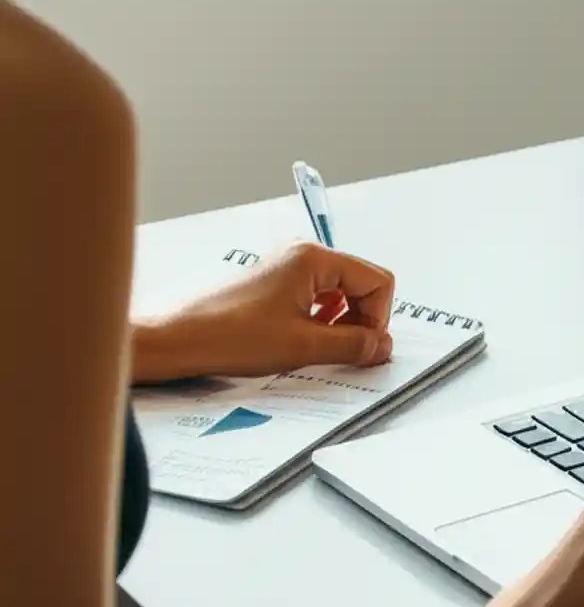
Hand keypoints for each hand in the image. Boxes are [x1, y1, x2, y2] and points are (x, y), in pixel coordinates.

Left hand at [132, 242, 395, 381]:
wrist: (178, 339)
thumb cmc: (228, 335)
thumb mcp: (303, 346)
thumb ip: (353, 345)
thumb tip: (382, 345)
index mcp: (313, 259)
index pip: (377, 281)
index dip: (378, 318)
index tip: (365, 345)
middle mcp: (303, 256)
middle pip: (362, 283)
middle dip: (363, 319)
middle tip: (348, 350)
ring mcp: (289, 269)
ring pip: (342, 293)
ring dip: (342, 322)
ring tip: (321, 346)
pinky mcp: (278, 285)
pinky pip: (319, 298)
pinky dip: (323, 321)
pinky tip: (305, 340)